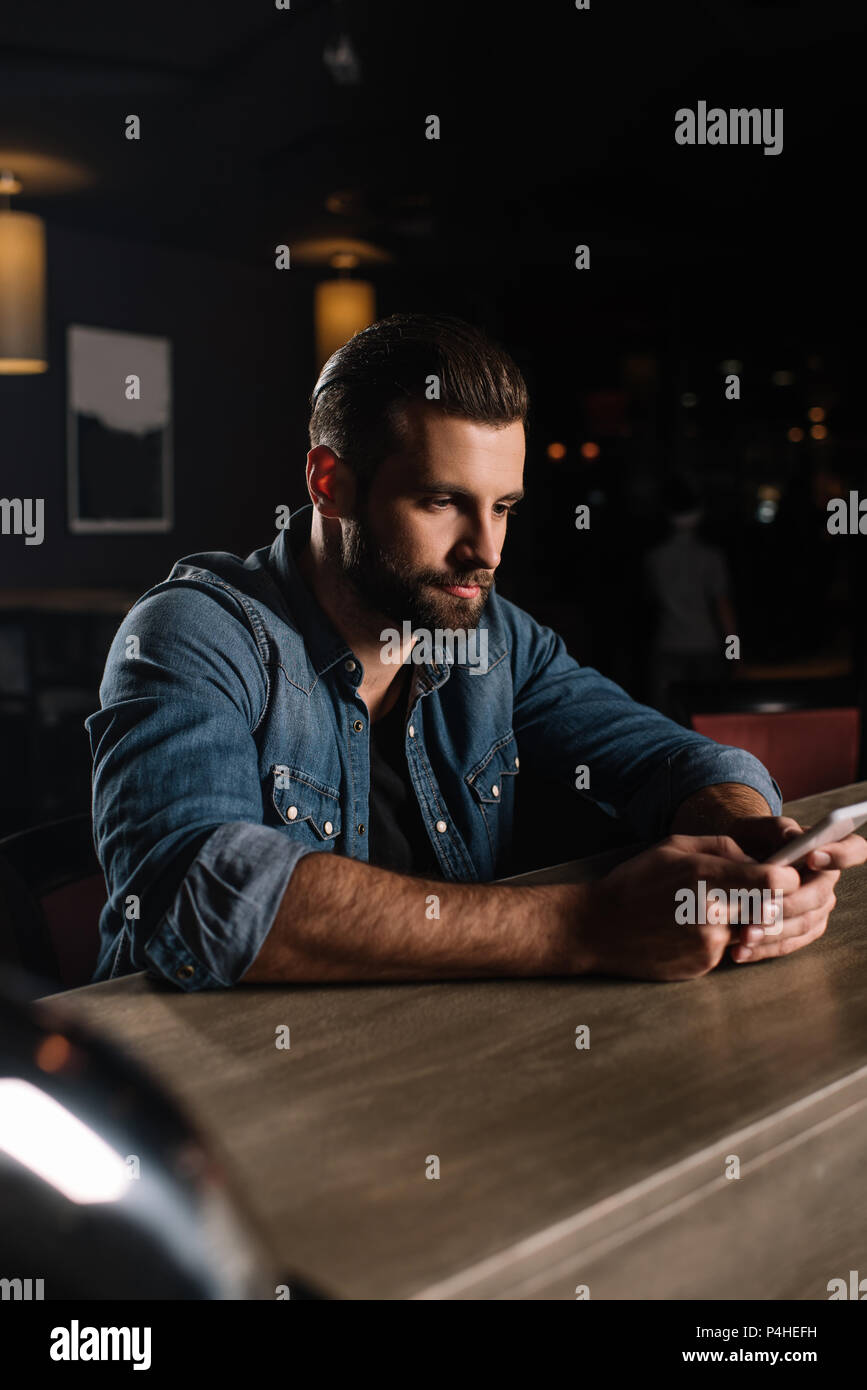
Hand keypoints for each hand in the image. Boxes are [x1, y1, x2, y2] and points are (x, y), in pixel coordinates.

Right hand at [583, 834, 799, 980]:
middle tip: (757, 891)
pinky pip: (728, 948)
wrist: (597, 928)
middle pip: (769, 907)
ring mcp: (709, 943)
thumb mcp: (673, 847)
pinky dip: (721, 938)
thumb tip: (758, 859)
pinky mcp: (703, 965)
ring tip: (710, 908)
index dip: (787, 877)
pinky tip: (691, 929)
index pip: (773, 880)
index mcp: (705, 876)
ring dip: (744, 920)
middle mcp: (712, 912)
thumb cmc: (634, 882)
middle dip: (769, 899)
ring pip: (750, 929)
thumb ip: (721, 847)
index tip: (785, 874)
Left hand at [720, 815, 865, 963]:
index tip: (813, 857)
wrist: (729, 864)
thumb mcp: (756, 827)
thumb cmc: (749, 840)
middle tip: (760, 910)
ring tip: (744, 935)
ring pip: (802, 925)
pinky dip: (763, 949)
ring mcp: (816, 909)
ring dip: (773, 933)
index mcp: (826, 848)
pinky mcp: (800, 931)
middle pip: (819, 897)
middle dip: (789, 905)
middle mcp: (826, 881)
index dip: (841, 855)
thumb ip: (777, 828)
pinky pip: (787, 944)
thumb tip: (793, 837)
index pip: (853, 849)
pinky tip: (740, 952)